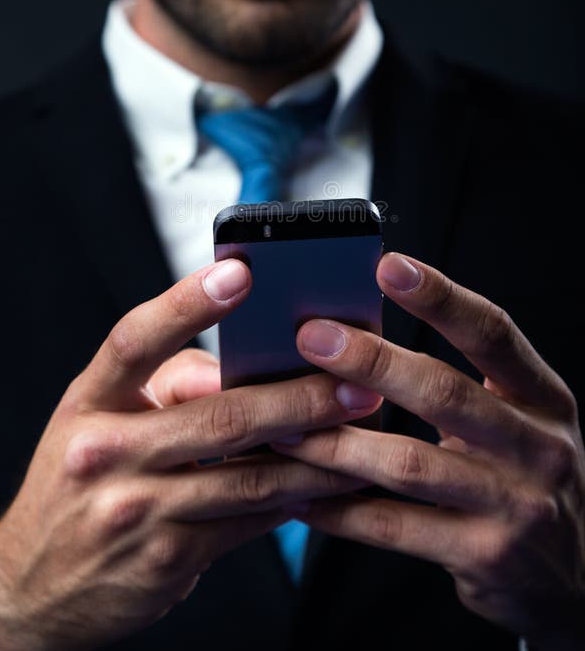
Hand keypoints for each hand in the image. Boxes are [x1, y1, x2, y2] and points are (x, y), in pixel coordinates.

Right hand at [0, 259, 379, 650]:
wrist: (31, 585)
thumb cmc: (79, 481)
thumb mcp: (99, 417)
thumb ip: (168, 383)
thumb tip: (241, 370)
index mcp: (89, 402)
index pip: (136, 340)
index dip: (190, 303)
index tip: (242, 272)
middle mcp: (106, 453)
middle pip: (218, 415)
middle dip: (297, 397)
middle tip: (354, 382)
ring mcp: (135, 511)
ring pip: (246, 477)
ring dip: (314, 456)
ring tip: (361, 434)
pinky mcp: (166, 559)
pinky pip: (245, 523)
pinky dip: (292, 501)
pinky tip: (327, 485)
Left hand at [273, 252, 584, 650]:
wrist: (566, 574)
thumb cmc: (519, 473)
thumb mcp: (514, 418)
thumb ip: (455, 381)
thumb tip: (356, 333)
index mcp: (542, 397)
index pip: (493, 333)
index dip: (441, 297)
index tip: (387, 266)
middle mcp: (538, 446)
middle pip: (445, 392)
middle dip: (371, 361)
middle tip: (311, 337)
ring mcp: (516, 505)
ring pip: (410, 465)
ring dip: (338, 443)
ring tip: (284, 426)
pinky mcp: (485, 555)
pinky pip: (395, 528)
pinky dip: (340, 511)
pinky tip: (299, 495)